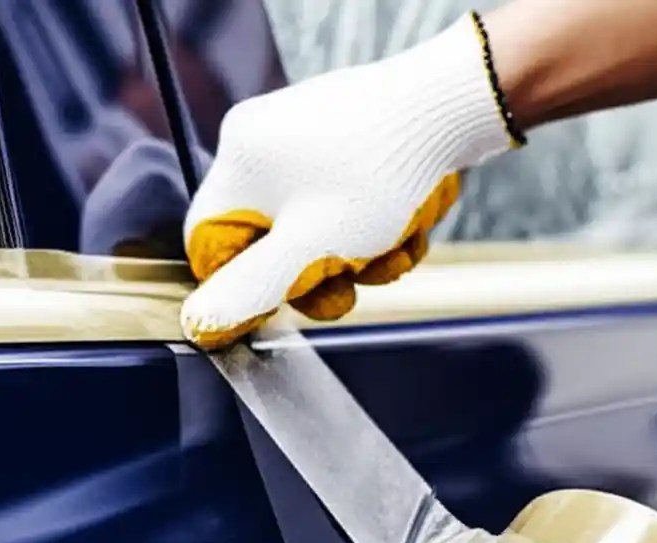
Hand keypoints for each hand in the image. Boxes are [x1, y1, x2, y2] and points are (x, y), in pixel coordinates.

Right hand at [180, 14, 520, 349]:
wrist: (457, 106)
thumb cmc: (380, 173)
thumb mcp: (311, 248)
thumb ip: (252, 289)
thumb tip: (199, 322)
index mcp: (239, 159)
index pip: (208, 242)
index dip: (242, 283)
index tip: (284, 301)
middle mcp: (264, 139)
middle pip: (270, 239)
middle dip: (320, 270)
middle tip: (353, 279)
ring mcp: (308, 134)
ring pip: (317, 226)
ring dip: (359, 254)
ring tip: (395, 246)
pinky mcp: (349, 136)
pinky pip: (348, 201)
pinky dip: (378, 224)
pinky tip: (410, 223)